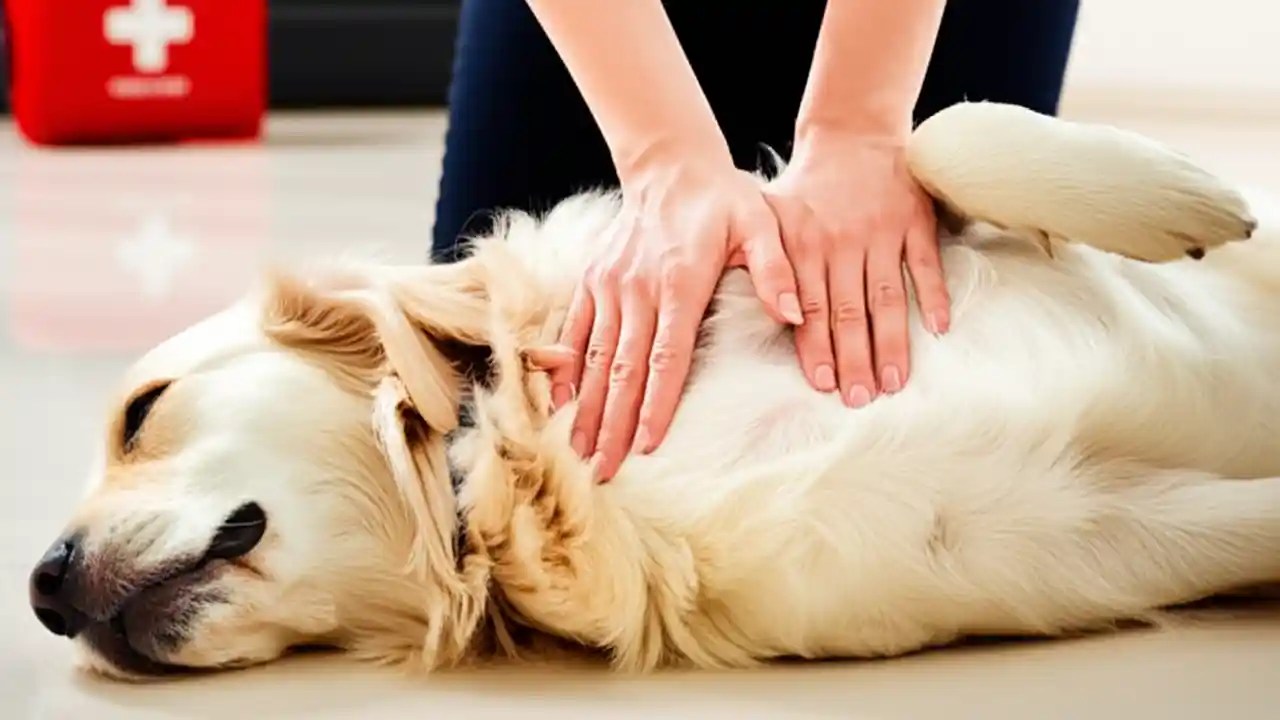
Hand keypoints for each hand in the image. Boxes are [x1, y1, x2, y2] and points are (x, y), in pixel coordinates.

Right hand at [549, 150, 800, 481]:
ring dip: (587, 408)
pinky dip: (566, 370)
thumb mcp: (761, 223)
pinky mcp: (592, 281)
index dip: (656, 404)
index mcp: (680, 283)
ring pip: (596, 359)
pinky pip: (575, 332)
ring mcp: (609, 286)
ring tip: (580, 452)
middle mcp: (637, 290)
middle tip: (604, 471)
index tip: (647, 446)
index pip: (667, 357)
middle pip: (624, 370)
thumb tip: (794, 313)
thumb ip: (776, 268)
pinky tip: (561, 405)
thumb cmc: (724, 202)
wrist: (670, 167)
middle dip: (614, 424)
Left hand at [763, 129, 949, 407]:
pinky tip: (940, 329)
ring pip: (886, 296)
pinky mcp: (915, 220)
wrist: (852, 135)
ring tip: (893, 383)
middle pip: (848, 311)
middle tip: (859, 400)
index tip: (824, 385)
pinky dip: (934, 294)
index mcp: (803, 246)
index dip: (816, 347)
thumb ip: (762, 263)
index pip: (808, 307)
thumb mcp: (769, 216)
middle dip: (853, 359)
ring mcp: (882, 232)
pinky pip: (926, 263)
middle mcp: (842, 243)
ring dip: (891, 342)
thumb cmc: (805, 188)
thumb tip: (763, 314)